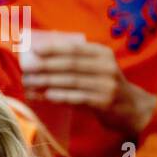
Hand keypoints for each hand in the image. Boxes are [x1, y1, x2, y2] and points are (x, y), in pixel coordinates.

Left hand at [22, 35, 155, 132]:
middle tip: (26, 69)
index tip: (34, 49)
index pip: (75, 48)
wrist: (130, 107)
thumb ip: (76, 60)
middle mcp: (107, 67)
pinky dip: (59, 96)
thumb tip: (40, 54)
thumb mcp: (96, 67)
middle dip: (45, 66)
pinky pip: (77, 98)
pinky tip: (44, 95)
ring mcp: (107, 85)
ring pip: (71, 81)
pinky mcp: (104, 102)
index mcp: (103, 54)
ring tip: (29, 83)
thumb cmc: (103, 84)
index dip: (54, 48)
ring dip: (47, 82)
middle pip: (71, 65)